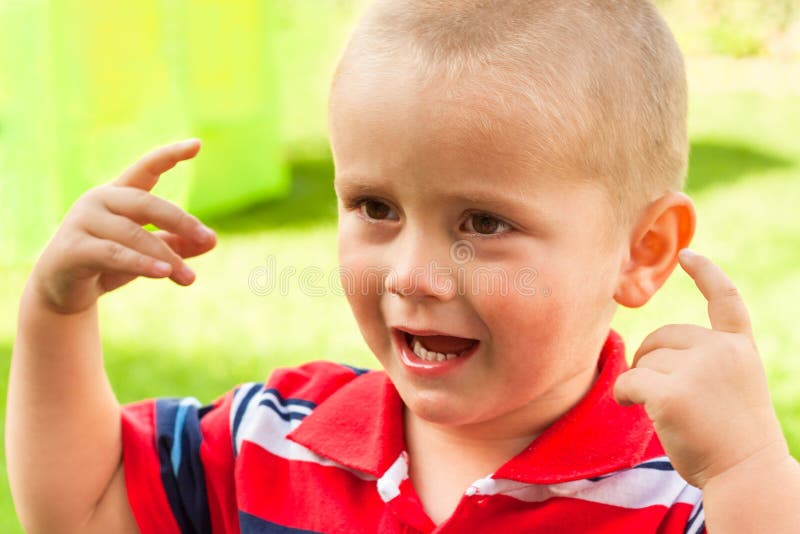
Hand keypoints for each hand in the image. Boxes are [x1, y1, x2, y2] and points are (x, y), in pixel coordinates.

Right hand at [30, 139, 216, 314]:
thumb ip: (177, 245)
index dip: (169, 155)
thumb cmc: (108, 264)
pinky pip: (114, 254)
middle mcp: (98, 200)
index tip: (196, 144)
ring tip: (189, 278)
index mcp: (118, 194)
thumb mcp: (148, 253)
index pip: (145, 168)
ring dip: (166, 257)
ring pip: (133, 235)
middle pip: (146, 203)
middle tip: (208, 238)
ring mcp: (82, 222)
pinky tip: (164, 273)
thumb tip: (213, 240)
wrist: (62, 291)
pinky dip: (142, 264)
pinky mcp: (73, 249)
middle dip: (181, 221)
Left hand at [614, 249, 788, 488]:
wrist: (748, 475)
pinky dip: (624, 394)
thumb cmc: (733, 438)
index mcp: (739, 348)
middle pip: (663, 337)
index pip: (725, 299)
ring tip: (667, 411)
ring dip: (643, 383)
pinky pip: (629, 381)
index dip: (705, 274)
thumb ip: (705, 361)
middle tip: (664, 392)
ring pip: (645, 361)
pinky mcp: (673, 392)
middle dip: (652, 359)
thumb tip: (649, 354)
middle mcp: (721, 350)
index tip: (688, 253)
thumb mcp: (731, 386)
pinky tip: (633, 408)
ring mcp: (698, 369)